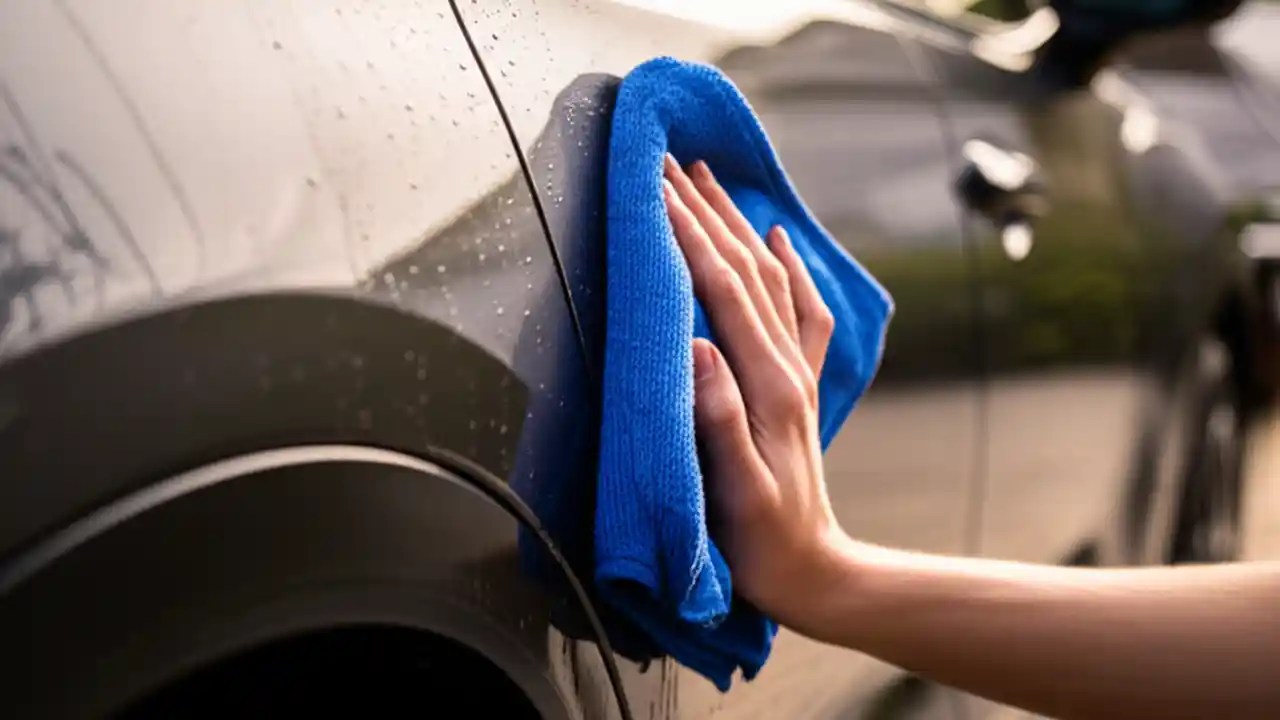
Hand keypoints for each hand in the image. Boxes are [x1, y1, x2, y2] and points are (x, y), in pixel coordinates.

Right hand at [662, 155, 853, 633]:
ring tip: (709, 180)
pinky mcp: (798, 385)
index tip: (655, 188)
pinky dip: (790, 266)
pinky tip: (779, 239)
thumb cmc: (761, 541)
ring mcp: (796, 373)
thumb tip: (695, 345)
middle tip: (671, 162)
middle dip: (707, 211)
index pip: (723, 289)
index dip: (688, 235)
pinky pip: (802, 309)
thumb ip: (716, 417)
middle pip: (747, 269)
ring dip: (738, 223)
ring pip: (770, 277)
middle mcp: (786, 368)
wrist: (815, 572)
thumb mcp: (732, 490)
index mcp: (765, 385)